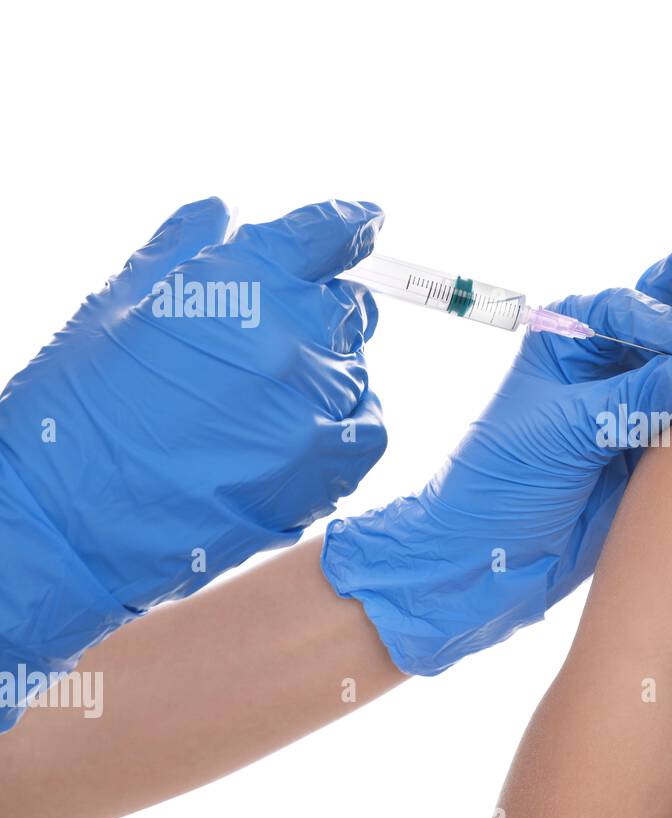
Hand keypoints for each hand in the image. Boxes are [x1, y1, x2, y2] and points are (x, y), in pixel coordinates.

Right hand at [0, 198, 386, 720]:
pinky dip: (345, 425)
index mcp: (240, 279)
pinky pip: (368, 426)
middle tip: (274, 345)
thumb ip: (187, 248)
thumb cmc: (81, 407)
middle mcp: (291, 333)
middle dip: (322, 314)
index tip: (365, 222)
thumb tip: (231, 215)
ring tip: (258, 408)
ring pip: (355, 368)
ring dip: (322, 376)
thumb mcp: (120, 304)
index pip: (326, 234)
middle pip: (347, 306)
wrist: (71, 518)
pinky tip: (294, 436)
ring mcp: (316, 400)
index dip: (349, 225)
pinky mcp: (328, 463)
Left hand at [320, 226, 671, 674]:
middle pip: (664, 325)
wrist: (493, 558)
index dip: (662, 322)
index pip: (624, 310)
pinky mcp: (651, 449)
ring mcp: (632, 405)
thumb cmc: (500, 480)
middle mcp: (604, 365)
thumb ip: (623, 400)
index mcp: (566, 339)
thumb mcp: (558, 431)